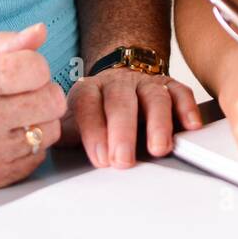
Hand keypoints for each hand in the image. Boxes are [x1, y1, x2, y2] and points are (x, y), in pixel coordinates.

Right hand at [0, 21, 66, 195]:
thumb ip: (4, 44)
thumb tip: (40, 32)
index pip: (39, 68)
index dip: (34, 67)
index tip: (20, 72)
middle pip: (52, 101)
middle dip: (41, 93)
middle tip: (20, 95)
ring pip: (50, 130)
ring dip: (38, 121)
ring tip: (13, 117)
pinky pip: (37, 157)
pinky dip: (28, 146)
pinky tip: (6, 138)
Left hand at [57, 65, 202, 167]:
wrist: (116, 79)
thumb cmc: (93, 111)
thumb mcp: (71, 121)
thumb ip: (65, 134)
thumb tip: (48, 147)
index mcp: (88, 90)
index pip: (88, 105)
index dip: (94, 130)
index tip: (99, 158)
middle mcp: (117, 83)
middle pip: (121, 101)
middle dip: (123, 131)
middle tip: (124, 160)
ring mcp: (144, 83)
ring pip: (153, 96)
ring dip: (158, 123)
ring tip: (159, 148)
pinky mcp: (168, 85)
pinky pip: (180, 92)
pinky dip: (186, 107)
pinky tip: (189, 126)